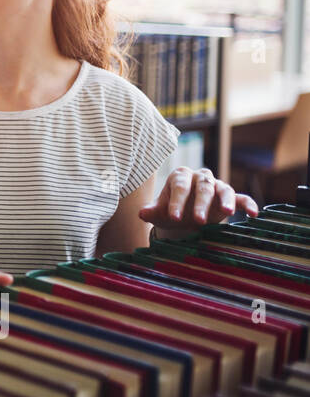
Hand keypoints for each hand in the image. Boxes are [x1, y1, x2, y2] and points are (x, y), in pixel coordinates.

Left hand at [138, 167, 257, 239]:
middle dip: (200, 203)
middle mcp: (199, 177)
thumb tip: (142, 213)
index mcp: (180, 176)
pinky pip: (241, 197)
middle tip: (197, 220)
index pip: (179, 187)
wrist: (185, 215)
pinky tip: (254, 214)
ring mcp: (216, 186)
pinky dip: (248, 204)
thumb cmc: (170, 210)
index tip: (173, 217)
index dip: (176, 201)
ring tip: (227, 212)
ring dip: (225, 200)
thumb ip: (152, 211)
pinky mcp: (230, 197)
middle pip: (202, 187)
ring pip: (222, 189)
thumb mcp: (159, 212)